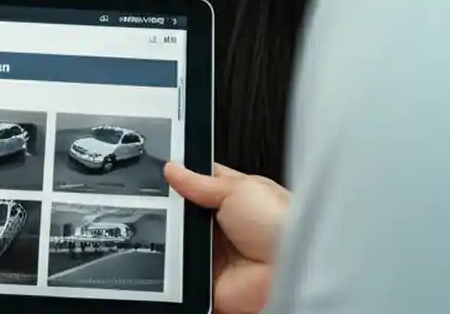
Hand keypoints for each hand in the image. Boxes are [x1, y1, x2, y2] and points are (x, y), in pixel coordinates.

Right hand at [165, 162, 289, 313]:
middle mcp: (222, 225)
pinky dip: (176, 265)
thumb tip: (173, 168)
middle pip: (183, 213)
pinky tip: (183, 256)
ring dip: (176, 237)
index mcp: (234, 197)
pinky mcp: (207, 280)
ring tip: (183, 233)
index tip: (162, 173)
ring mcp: (214, 253)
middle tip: (173, 206)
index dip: (181, 179)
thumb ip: (200, 180)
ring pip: (177, 241)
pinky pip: (179, 271)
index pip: (198, 184)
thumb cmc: (280, 223)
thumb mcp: (238, 188)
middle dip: (173, 209)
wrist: (288, 270)